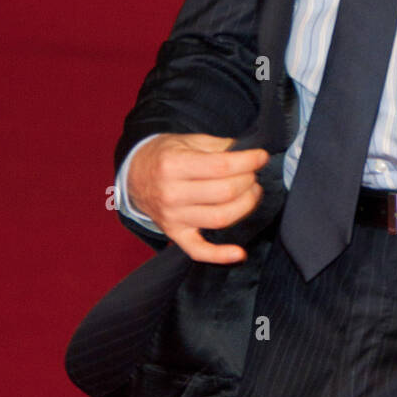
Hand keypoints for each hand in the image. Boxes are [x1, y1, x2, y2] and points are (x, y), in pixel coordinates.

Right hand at [126, 134, 268, 263]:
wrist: (134, 177)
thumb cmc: (166, 156)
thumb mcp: (187, 141)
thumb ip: (219, 146)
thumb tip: (249, 153)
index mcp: (173, 165)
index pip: (221, 166)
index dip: (248, 161)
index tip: (262, 156)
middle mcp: (171, 193)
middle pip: (225, 192)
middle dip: (248, 181)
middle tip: (253, 173)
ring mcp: (173, 218)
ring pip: (221, 218)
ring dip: (246, 206)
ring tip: (252, 192)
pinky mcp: (175, 235)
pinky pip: (199, 250)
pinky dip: (220, 255)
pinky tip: (239, 253)